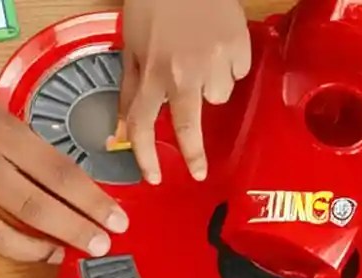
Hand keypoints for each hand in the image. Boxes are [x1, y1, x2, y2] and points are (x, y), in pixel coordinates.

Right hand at [0, 75, 128, 264]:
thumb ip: (30, 153)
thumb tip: (77, 196)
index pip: (59, 173)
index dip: (93, 202)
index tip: (117, 222)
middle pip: (38, 208)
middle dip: (77, 232)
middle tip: (100, 247)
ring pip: (1, 240)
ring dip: (35, 251)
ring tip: (55, 252)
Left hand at [120, 0, 250, 183]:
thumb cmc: (155, 3)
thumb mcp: (131, 44)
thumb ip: (131, 87)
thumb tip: (122, 126)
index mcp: (152, 72)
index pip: (143, 125)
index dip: (145, 156)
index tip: (153, 177)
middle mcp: (183, 73)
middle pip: (190, 127)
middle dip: (194, 155)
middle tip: (200, 171)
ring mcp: (214, 62)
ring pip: (217, 96)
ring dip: (210, 85)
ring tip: (201, 55)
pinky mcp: (239, 50)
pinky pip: (237, 73)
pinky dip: (229, 64)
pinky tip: (217, 43)